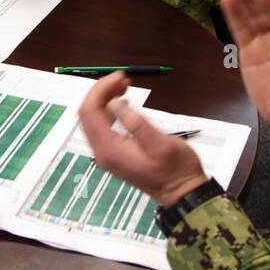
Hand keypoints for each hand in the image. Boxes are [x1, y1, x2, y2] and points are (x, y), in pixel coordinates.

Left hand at [77, 72, 207, 206]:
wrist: (182, 194)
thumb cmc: (176, 168)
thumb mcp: (160, 143)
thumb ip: (136, 123)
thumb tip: (115, 102)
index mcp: (110, 149)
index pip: (90, 112)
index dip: (101, 89)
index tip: (121, 76)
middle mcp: (102, 153)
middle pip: (88, 114)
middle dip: (101, 91)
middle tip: (124, 78)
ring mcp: (107, 154)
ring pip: (93, 119)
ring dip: (105, 99)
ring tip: (125, 85)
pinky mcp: (114, 154)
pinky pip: (102, 127)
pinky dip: (109, 110)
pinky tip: (124, 102)